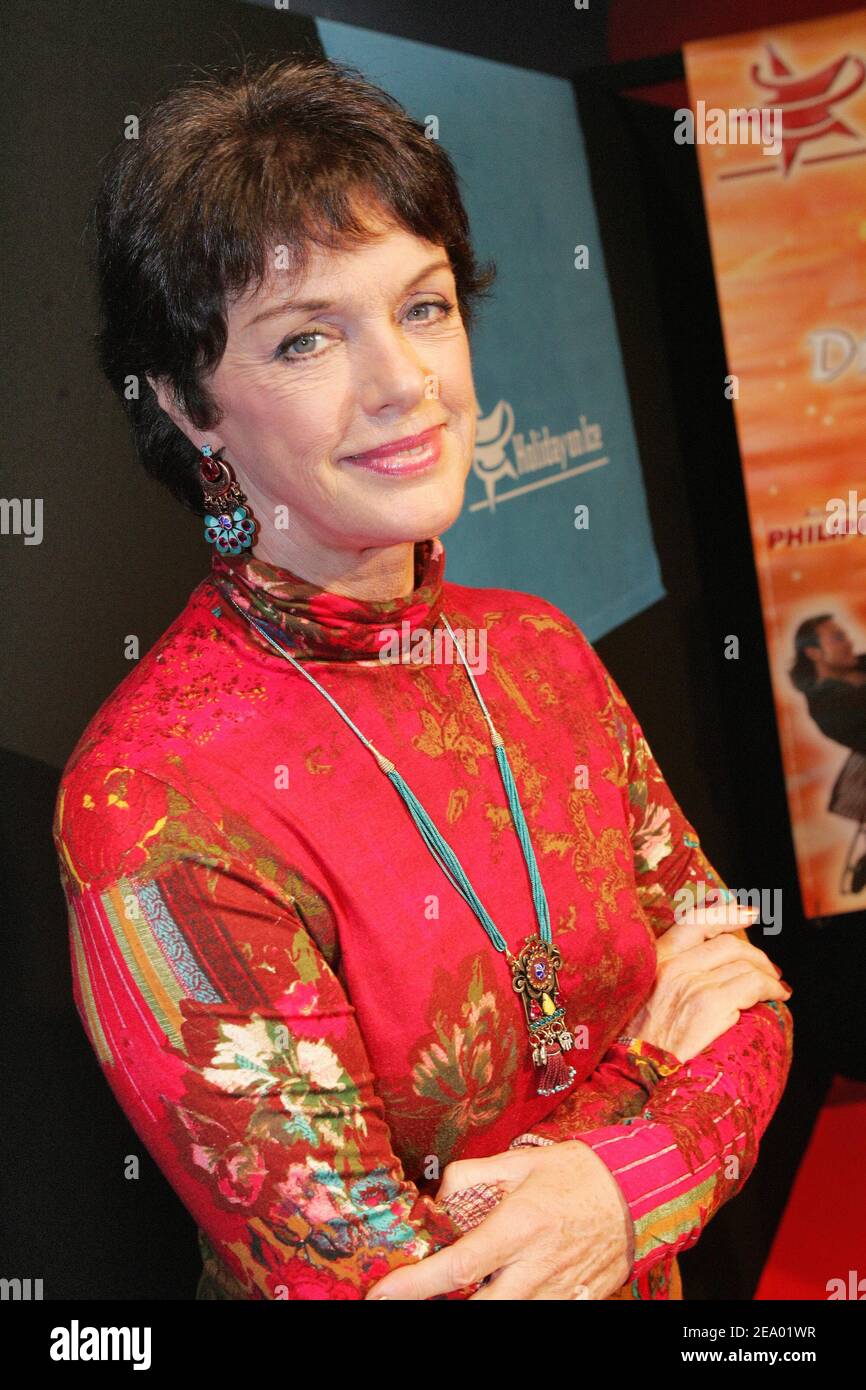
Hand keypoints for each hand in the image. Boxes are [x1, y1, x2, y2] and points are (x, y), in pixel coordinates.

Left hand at [363, 1140, 632, 1299]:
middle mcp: (534, 1268)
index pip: (455, 1268)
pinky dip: (515, 1301)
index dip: (412, 1286)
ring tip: (472, 1280)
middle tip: (417, 1295)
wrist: (639, 1193)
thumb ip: (472, 1176)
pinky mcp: (575, 1304)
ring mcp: (556, 1292)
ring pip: (507, 1314)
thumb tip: (436, 1197)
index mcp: (518, 1228)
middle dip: (445, 1309)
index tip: (380, 1294)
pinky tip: (506, 1284)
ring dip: (482, 1300)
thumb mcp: (520, 1161)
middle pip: (478, 1310)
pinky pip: (538, 1313)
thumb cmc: (577, 1173)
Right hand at [626, 903, 790, 1061]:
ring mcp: (691, 983)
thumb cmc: (642, 1042)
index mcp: (655, 959)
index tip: (750, 914)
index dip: (727, 913)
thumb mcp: (646, 996)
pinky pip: (753, 985)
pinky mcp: (709, 1005)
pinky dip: (772, 988)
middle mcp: (672, 965)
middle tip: (770, 969)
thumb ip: (672, 974)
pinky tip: (778, 996)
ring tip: (776, 987)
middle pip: (728, 943)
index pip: (695, 921)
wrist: (635, 1073)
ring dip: (768, 974)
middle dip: (756, 954)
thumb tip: (712, 966)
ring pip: (745, 965)